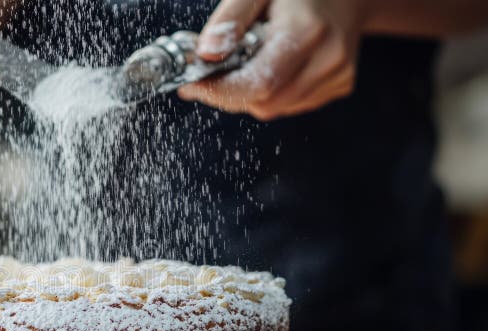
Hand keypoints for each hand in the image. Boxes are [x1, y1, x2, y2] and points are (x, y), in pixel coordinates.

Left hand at [178, 0, 368, 120]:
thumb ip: (231, 20)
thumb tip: (205, 54)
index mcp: (307, 31)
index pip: (258, 83)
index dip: (220, 91)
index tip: (192, 85)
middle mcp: (328, 58)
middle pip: (264, 102)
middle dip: (229, 93)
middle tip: (210, 74)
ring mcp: (338, 74)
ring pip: (274, 108)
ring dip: (249, 93)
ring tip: (246, 61)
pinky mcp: (341, 84)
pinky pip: (290, 105)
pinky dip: (271, 93)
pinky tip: (273, 66)